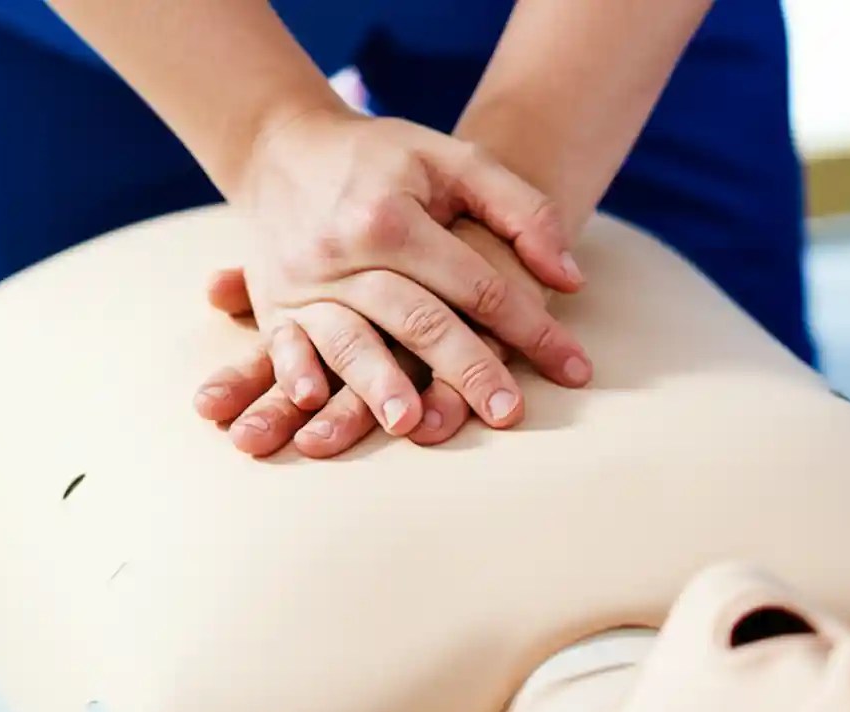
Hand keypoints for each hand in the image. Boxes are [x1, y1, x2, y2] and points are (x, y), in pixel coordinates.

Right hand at [233, 107, 591, 437]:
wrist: (282, 147)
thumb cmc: (383, 160)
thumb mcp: (454, 160)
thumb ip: (522, 210)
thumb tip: (570, 282)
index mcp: (394, 215)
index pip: (477, 283)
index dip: (532, 326)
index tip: (575, 369)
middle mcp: (344, 251)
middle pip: (418, 319)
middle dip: (468, 369)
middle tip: (510, 414)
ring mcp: (304, 282)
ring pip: (349, 338)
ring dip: (379, 383)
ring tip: (416, 424)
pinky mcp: (274, 305)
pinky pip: (283, 343)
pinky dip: (295, 371)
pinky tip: (315, 401)